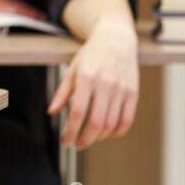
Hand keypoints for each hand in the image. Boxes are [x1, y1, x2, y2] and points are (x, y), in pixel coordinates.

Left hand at [47, 17, 138, 148]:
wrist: (116, 40)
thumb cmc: (90, 55)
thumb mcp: (71, 69)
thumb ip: (61, 92)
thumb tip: (51, 112)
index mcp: (86, 78)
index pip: (77, 112)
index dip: (70, 131)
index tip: (65, 140)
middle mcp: (105, 84)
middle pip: (96, 122)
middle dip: (85, 139)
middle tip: (77, 144)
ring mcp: (121, 89)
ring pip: (111, 124)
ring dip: (99, 137)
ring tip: (89, 138)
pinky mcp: (133, 93)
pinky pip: (127, 120)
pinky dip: (117, 131)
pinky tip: (107, 133)